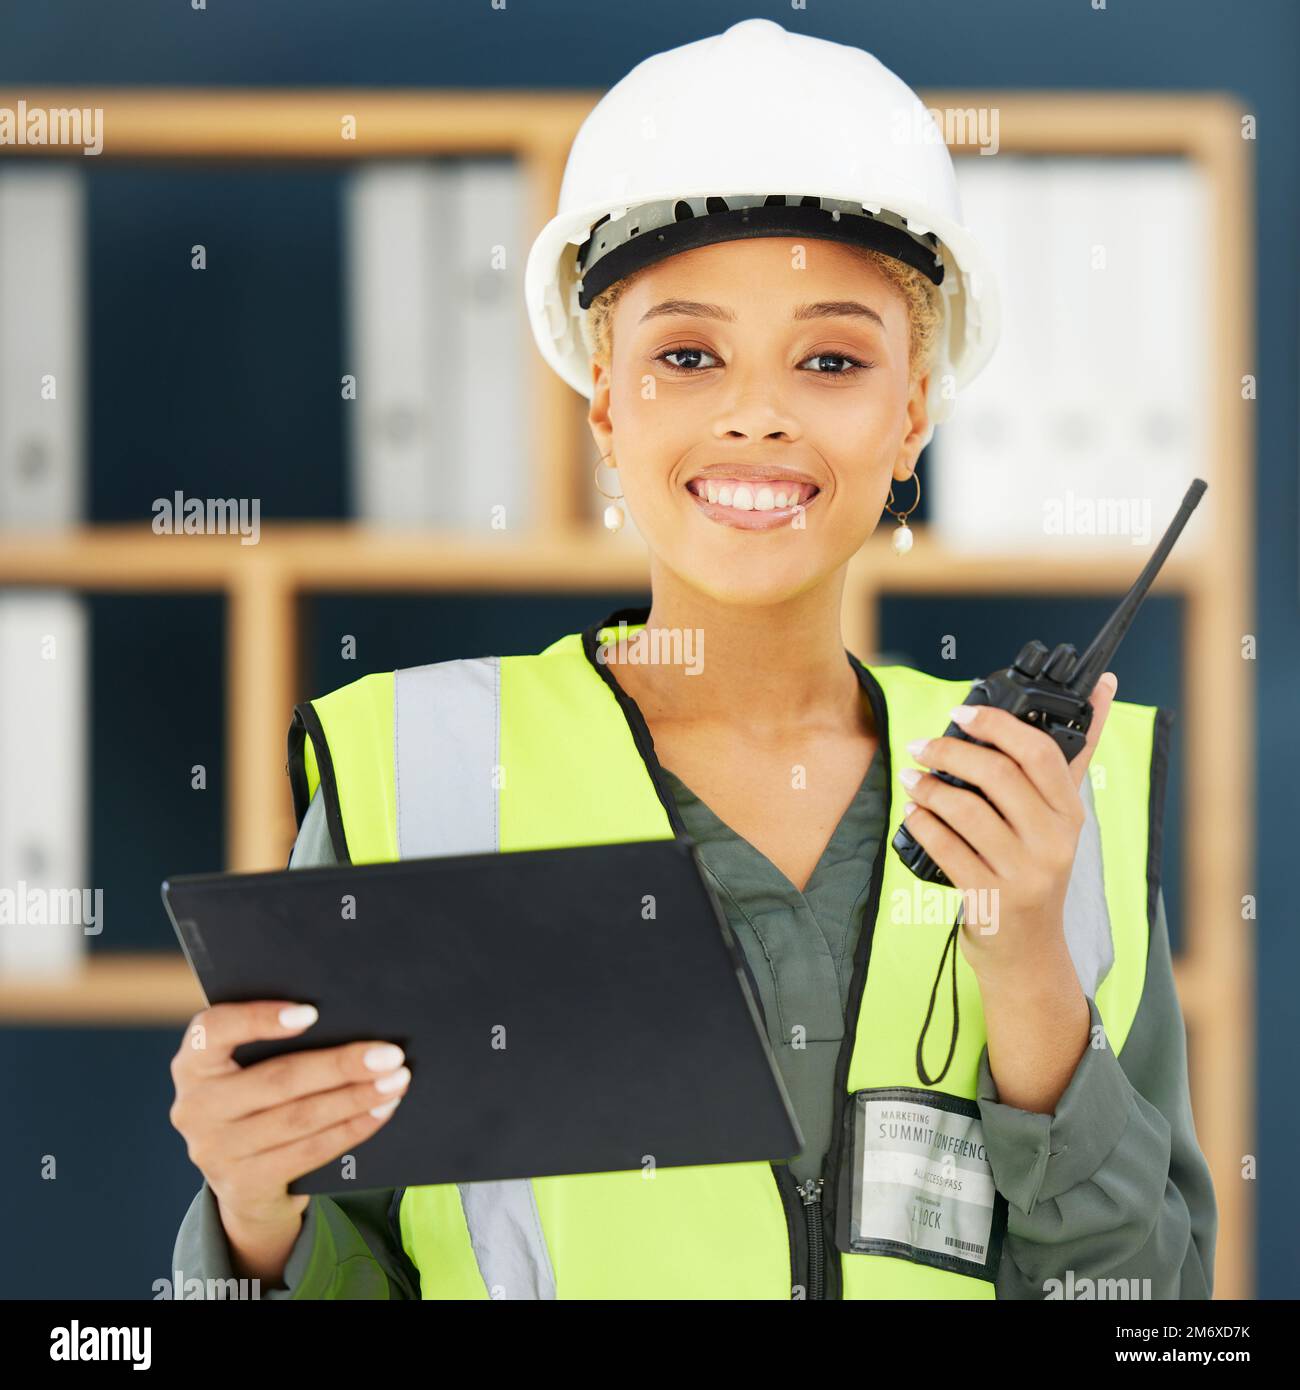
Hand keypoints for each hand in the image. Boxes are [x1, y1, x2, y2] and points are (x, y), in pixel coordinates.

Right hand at [169, 1000, 410, 1232]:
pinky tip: (381, 1111)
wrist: (245, 1184)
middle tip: (390, 1053)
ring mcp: (214, 1152)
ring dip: (356, 1097)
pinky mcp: (243, 1184)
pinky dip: (352, 1128)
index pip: (213, 1029)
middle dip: (342, 1064)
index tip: (312, 1012)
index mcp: (192, 1065)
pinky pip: (309, 1151)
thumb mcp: (249, 1072)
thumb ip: (275, 1046)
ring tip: (395, 1081)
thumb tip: (350, 1020)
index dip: (259, 1018)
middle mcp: (194, 1108)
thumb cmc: (259, 1102)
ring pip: (300, 1117)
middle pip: (278, 1079)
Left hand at [898, 672, 1118, 979]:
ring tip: (913, 779)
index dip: (998, 725)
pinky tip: (913, 815)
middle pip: (997, 776)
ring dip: (928, 788)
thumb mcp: (1061, 817)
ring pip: (965, 811)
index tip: (963, 712)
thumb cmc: (1037, 870)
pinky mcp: (991, 898)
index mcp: (1070, 814)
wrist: (1030, 952)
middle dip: (950, 752)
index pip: (1040, 753)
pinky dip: (922, 824)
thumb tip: (1104, 685)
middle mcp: (1053, 841)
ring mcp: (1024, 873)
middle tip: (922, 745)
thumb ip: (1072, 755)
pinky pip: (946, 848)